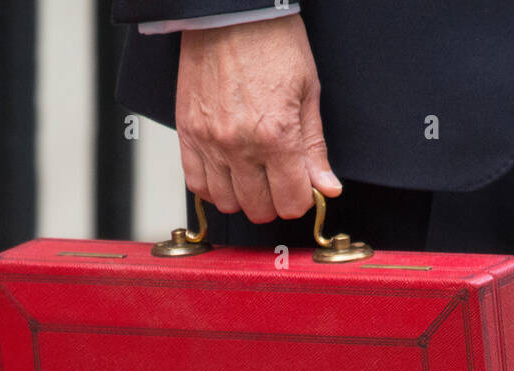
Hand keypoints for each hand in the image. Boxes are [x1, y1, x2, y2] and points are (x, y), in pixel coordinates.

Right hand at [176, 15, 339, 222]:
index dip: (301, 200)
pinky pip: (195, 183)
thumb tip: (326, 187)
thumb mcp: (308, 92)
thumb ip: (314, 148)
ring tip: (252, 178)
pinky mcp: (187, 132)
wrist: (230, 10)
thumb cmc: (271, 40)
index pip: (291, 202)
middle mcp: (240, 144)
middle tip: (279, 182)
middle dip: (274, 201)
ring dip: (243, 197)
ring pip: (227, 202)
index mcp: (276, 135)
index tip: (302, 189)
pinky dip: (212, 187)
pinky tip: (226, 175)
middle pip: (259, 208)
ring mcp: (210, 141)